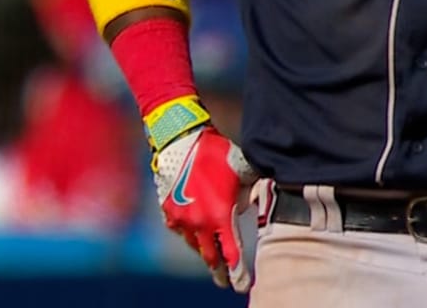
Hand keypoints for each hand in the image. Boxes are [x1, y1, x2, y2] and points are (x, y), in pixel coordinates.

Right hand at [154, 127, 256, 291]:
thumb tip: (258, 202)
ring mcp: (180, 220)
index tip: (242, 286)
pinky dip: (191, 237)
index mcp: (219, 215)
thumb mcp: (241, 171)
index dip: (237, 272)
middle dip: (220, 270)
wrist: (180, 140)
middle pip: (211, 256)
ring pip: (195, 245)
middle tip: (225, 281)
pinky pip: (182, 232)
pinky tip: (197, 238)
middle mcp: (198, 223)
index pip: (231, 253)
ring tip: (214, 261)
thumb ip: (251, 192)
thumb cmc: (215, 153)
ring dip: (206, 252)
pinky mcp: (168, 212)